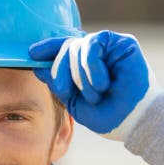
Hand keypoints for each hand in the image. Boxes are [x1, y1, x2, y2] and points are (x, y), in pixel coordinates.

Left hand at [29, 30, 160, 139]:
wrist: (132, 122)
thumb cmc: (105, 115)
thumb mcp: (72, 99)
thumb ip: (56, 82)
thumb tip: (38, 66)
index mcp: (82, 65)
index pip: (61, 50)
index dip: (47, 49)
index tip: (31, 53)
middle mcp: (95, 53)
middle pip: (64, 48)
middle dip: (59, 71)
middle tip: (64, 92)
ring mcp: (108, 47)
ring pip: (76, 46)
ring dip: (79, 75)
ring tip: (94, 95)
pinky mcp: (122, 43)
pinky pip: (93, 43)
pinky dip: (91, 66)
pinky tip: (102, 84)